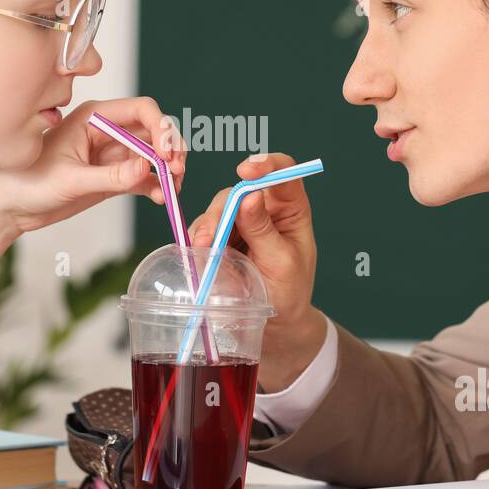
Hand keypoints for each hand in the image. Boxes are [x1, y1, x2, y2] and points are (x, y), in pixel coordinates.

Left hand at [0, 96, 185, 233]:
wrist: (10, 207)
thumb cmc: (27, 183)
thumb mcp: (69, 180)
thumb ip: (110, 177)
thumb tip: (146, 170)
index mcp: (94, 117)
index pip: (141, 110)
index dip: (161, 129)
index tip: (168, 155)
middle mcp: (106, 131)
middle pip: (153, 132)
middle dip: (170, 151)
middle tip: (177, 173)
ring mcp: (111, 154)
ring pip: (152, 156)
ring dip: (167, 171)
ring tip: (171, 191)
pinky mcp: (111, 176)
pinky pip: (143, 177)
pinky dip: (155, 186)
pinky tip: (159, 198)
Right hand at [187, 152, 326, 388]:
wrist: (276, 323)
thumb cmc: (290, 291)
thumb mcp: (282, 262)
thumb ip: (264, 231)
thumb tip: (249, 197)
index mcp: (291, 208)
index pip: (283, 172)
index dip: (266, 164)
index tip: (247, 172)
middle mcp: (265, 208)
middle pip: (240, 189)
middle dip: (225, 207)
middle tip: (214, 231)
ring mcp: (241, 221)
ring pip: (219, 208)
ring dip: (208, 224)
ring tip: (204, 246)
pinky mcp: (221, 237)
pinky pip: (204, 227)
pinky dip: (198, 236)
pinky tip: (197, 250)